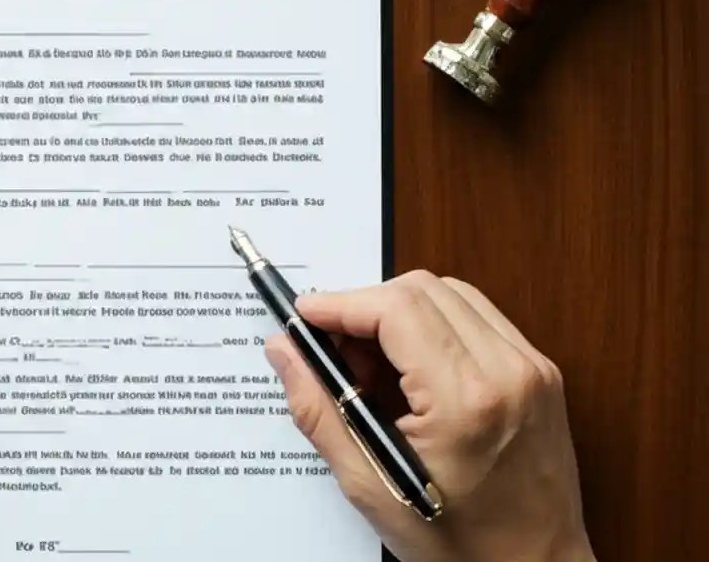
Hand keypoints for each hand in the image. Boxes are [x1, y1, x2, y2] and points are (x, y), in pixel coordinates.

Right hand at [264, 270, 592, 561]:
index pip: (397, 310)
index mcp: (467, 401)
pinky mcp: (540, 371)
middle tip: (330, 346)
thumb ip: (320, 410)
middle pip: (423, 290)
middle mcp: (510, 372)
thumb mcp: (371, 485)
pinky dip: (434, 325)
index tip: (305, 314)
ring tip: (369, 362)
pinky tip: (409, 367)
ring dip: (400, 312)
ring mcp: (532, 368)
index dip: (342, 303)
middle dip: (365, 306)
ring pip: (451, 294)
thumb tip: (285, 352)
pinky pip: (478, 317)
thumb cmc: (463, 544)